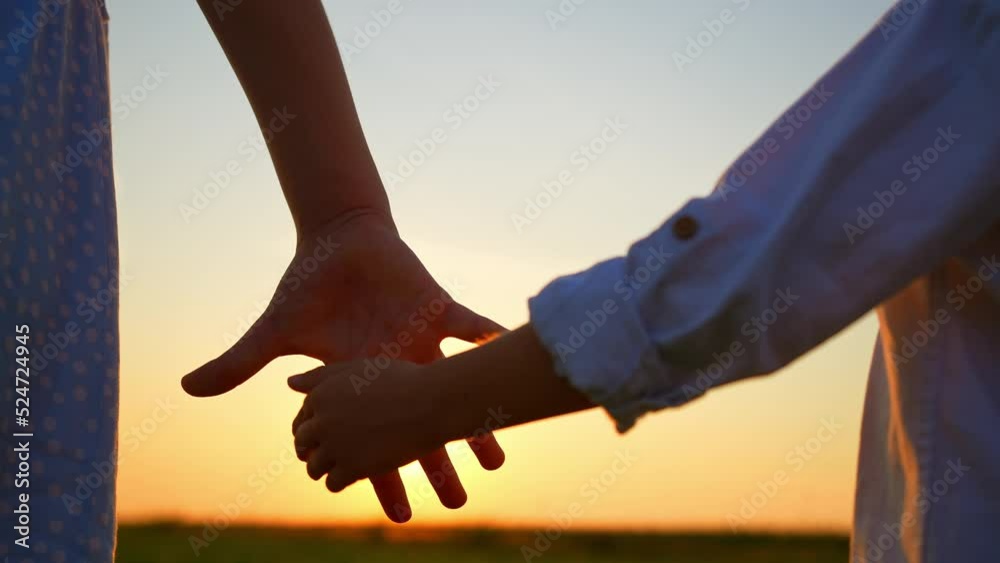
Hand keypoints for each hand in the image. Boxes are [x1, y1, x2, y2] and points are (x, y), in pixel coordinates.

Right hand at [180, 211, 504, 521]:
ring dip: (474, 414)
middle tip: (458, 501)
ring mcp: (423, 341)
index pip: (374, 438)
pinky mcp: (438, 308)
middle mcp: (398, 368)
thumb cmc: (308, 289)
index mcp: (362, 381)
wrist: (336, 245)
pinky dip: (489, 332)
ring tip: (496, 456)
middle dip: (438, 462)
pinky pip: (470, 322)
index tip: (402, 515)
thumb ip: (240, 363)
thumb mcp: (275, 331)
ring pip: (456, 383)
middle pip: (421, 425)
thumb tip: (187, 388)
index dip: (385, 476)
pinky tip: (513, 351)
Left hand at [288, 360, 457, 492]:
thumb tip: (290, 383)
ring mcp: (334, 446)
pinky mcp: (350, 468)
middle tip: (328, 454)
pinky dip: (341, 481)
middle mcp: (321, 420)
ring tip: (343, 467)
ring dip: (325, 469)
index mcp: (321, 395)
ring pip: (314, 467)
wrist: (429, 403)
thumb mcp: (359, 369)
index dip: (312, 427)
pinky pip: (332, 483)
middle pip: (303, 443)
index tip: (326, 433)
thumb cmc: (401, 381)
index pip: (302, 418)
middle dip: (311, 450)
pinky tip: (357, 474)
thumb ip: (321, 376)